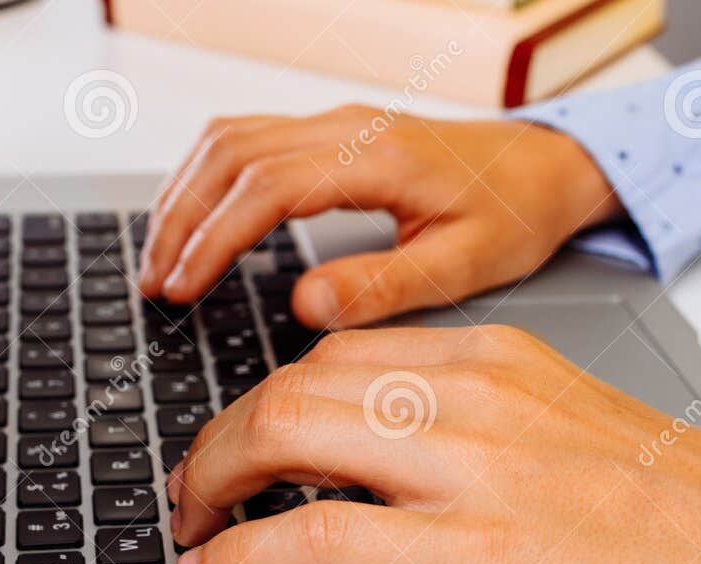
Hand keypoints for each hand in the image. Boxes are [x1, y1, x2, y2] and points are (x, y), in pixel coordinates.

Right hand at [138, 106, 621, 328]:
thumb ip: (385, 285)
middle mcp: (348, 127)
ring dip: (184, 196)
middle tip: (154, 285)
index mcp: (379, 157)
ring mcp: (335, 123)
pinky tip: (193, 220)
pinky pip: (246, 139)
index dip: (213, 238)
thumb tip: (305, 304)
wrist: (546, 167)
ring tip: (160, 260)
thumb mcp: (464, 266)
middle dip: (180, 220)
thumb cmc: (513, 216)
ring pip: (228, 139)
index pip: (265, 187)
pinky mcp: (330, 133)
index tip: (181, 288)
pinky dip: (206, 179)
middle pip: (229, 154)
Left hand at [167, 327, 700, 563]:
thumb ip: (486, 431)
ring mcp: (472, 468)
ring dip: (215, 479)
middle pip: (294, 382)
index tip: (244, 440)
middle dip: (223, 437)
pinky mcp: (474, 553)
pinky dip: (240, 551)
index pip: (342, 352)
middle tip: (196, 487)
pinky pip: (313, 535)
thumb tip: (400, 469)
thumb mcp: (578, 436)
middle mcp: (477, 394)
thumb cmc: (698, 522)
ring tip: (194, 524)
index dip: (269, 400)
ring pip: (286, 431)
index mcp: (503, 362)